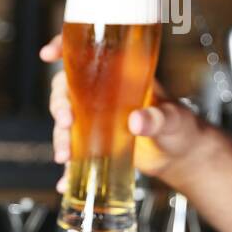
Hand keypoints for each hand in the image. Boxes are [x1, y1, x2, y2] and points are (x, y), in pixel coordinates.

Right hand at [40, 33, 215, 193]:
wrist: (183, 156)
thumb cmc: (182, 126)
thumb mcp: (173, 118)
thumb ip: (157, 118)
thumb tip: (136, 120)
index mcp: (122, 76)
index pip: (88, 55)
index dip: (65, 49)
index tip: (49, 54)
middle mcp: (104, 95)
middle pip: (68, 90)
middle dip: (59, 104)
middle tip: (65, 120)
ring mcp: (98, 120)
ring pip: (66, 122)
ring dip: (60, 137)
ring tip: (65, 156)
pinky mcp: (98, 144)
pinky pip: (76, 152)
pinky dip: (68, 169)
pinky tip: (65, 181)